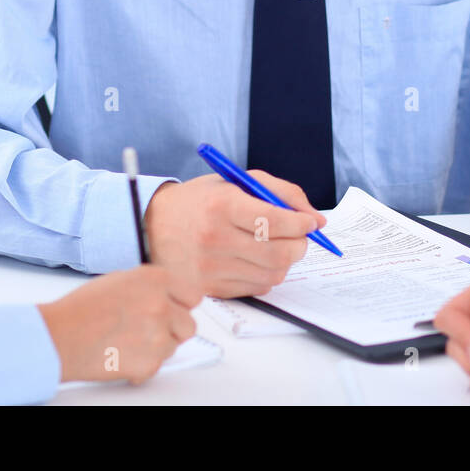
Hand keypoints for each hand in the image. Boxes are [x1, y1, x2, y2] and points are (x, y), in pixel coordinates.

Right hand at [38, 265, 202, 383]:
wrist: (60, 336)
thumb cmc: (81, 309)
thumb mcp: (121, 280)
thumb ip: (150, 287)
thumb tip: (168, 299)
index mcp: (156, 279)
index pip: (192, 297)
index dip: (180, 307)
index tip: (173, 313)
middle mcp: (161, 304)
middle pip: (189, 325)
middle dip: (173, 331)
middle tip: (151, 332)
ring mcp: (157, 334)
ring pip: (173, 347)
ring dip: (156, 348)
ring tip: (128, 343)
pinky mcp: (150, 362)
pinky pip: (157, 367)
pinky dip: (143, 366)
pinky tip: (122, 355)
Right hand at [144, 171, 326, 297]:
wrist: (153, 225)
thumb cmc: (201, 200)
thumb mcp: (236, 181)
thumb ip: (280, 192)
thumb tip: (316, 219)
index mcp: (221, 205)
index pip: (275, 221)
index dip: (302, 223)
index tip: (311, 222)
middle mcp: (214, 238)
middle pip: (279, 253)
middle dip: (300, 245)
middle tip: (300, 237)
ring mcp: (210, 268)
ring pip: (273, 274)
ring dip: (285, 261)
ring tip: (276, 246)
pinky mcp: (210, 288)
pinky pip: (257, 288)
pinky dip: (267, 274)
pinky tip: (256, 259)